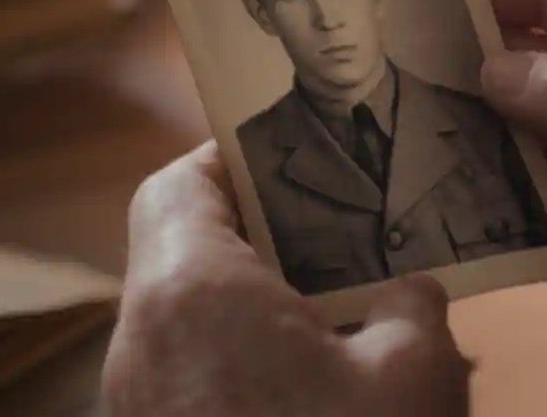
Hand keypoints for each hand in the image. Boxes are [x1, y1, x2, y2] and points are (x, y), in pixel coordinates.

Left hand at [101, 143, 470, 416]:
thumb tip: (405, 288)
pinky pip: (186, 373)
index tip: (294, 155)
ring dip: (254, 301)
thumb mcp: (412, 380)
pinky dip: (240, 357)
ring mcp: (133, 404)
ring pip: (185, 315)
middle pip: (180, 246)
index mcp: (191, 293)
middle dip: (260, 234)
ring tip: (341, 311)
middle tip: (338, 234)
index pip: (177, 183)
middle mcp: (139, 341)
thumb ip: (413, 306)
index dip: (230, 156)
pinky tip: (313, 386)